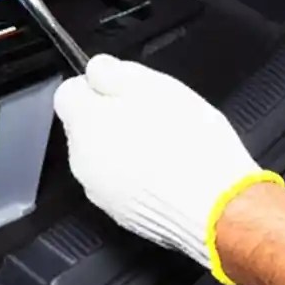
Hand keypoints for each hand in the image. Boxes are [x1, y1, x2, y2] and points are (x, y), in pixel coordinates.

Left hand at [54, 55, 264, 270]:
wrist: (216, 208)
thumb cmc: (189, 143)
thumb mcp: (156, 87)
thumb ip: (115, 72)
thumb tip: (97, 69)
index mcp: (85, 122)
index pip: (68, 93)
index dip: (96, 87)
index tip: (123, 89)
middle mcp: (81, 158)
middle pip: (85, 127)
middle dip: (110, 118)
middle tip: (151, 117)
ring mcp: (98, 191)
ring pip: (102, 157)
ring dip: (123, 148)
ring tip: (165, 148)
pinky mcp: (119, 215)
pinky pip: (119, 184)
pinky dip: (135, 177)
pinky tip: (167, 174)